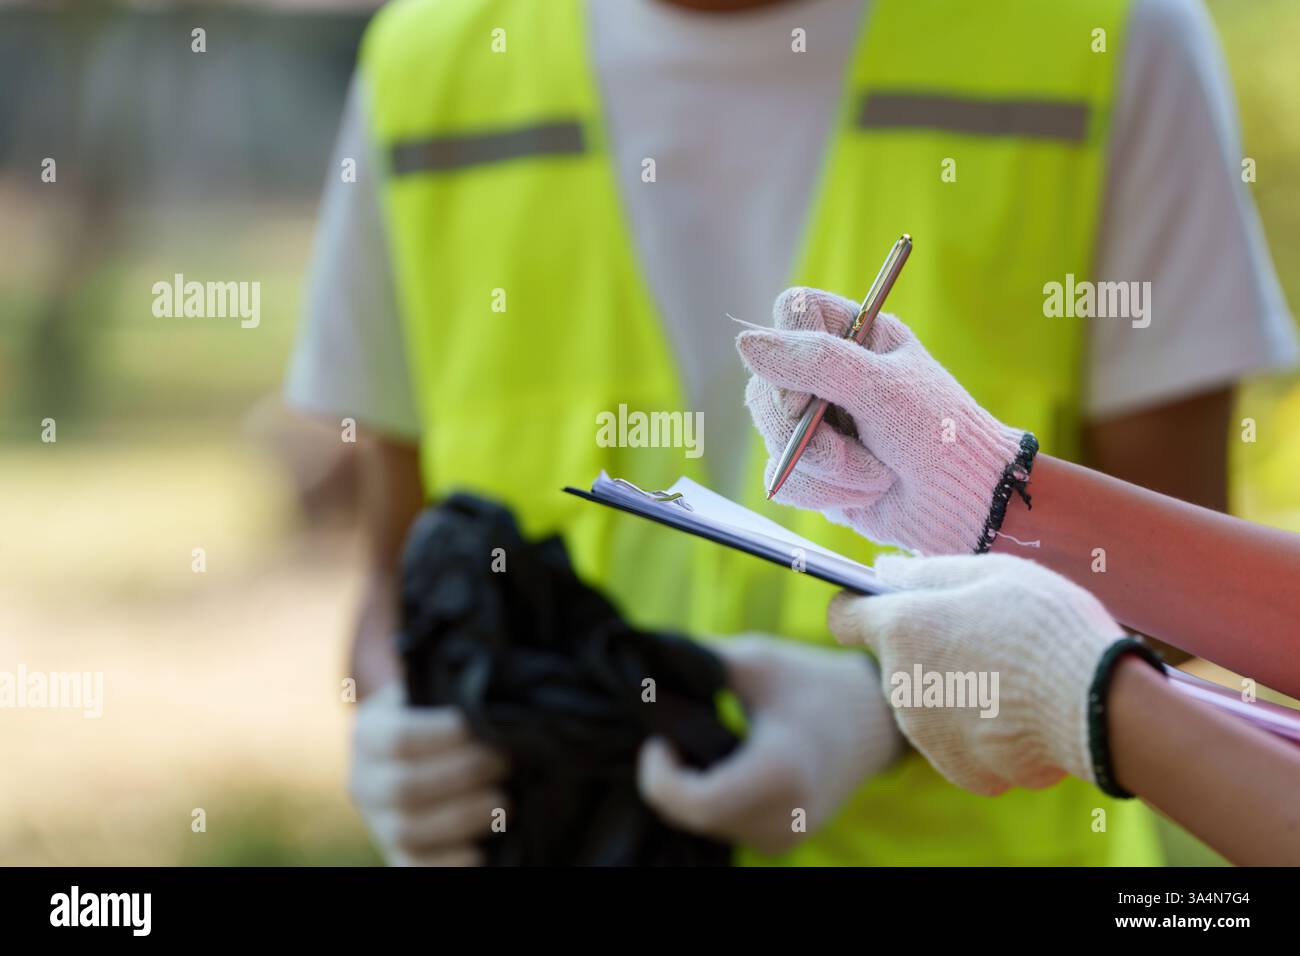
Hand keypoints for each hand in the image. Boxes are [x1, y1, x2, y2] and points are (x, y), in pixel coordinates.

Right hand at [348, 682, 509, 865]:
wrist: (422, 755)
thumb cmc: (438, 717)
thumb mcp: (433, 695)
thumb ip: (448, 695)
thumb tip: (485, 709)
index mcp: (368, 734)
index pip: (397, 738)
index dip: (436, 735)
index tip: (471, 726)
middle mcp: (364, 782)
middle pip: (403, 788)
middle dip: (460, 776)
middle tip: (502, 764)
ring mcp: (378, 824)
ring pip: (406, 831)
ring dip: (459, 819)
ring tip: (501, 804)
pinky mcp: (399, 856)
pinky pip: (415, 868)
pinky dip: (449, 863)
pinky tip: (482, 853)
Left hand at [636, 635, 902, 855]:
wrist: (875, 718)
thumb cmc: (811, 681)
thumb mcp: (755, 660)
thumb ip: (697, 662)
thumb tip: (640, 665)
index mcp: (779, 772)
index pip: (693, 803)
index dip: (658, 774)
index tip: (660, 737)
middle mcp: (784, 817)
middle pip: (692, 816)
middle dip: (668, 778)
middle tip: (673, 736)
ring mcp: (786, 836)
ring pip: (705, 826)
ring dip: (688, 790)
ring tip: (702, 745)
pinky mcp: (784, 841)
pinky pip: (725, 827)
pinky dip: (710, 800)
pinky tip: (722, 765)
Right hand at [736, 287, 1036, 554]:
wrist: (962, 505)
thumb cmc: (938, 434)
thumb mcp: (882, 389)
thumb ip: (816, 361)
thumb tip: (745, 344)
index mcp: (854, 335)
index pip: (793, 311)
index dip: (790, 346)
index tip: (812, 388)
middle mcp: (827, 373)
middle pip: (768, 384)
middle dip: (810, 432)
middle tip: (856, 445)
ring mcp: (814, 423)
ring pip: (773, 439)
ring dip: (828, 469)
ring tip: (876, 475)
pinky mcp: (810, 469)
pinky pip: (783, 480)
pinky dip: (823, 494)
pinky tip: (863, 495)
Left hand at [828, 553, 1132, 795]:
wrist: (1099, 709)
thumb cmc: (1046, 627)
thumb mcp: (992, 574)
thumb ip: (927, 573)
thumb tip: (882, 571)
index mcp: (901, 628)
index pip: (845, 617)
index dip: (862, 606)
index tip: (886, 604)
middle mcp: (899, 684)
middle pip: (896, 660)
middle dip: (926, 649)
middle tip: (984, 638)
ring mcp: (925, 734)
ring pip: (927, 702)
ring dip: (954, 689)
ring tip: (1011, 677)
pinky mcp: (957, 769)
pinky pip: (958, 741)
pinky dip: (981, 729)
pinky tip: (1020, 714)